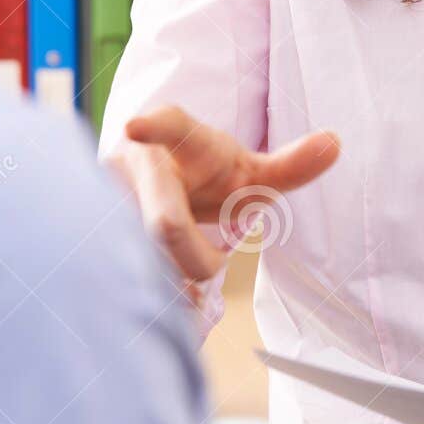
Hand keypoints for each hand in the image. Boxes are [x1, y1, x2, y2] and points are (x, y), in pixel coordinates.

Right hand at [109, 105, 340, 290]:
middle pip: (163, 222)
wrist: (149, 178)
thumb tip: (337, 143)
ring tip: (193, 284)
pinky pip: (118, 271)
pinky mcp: (87, 229)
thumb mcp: (246, 171)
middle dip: (195, 256)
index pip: (166, 126)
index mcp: (177, 139)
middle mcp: (132, 162)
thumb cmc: (204, 174)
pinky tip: (170, 297)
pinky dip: (153, 293)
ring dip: (174, 279)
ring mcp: (103, 195)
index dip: (151, 126)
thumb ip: (290, 165)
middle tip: (216, 266)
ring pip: (139, 253)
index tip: (133, 127)